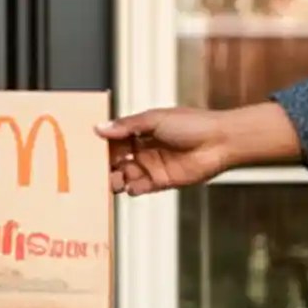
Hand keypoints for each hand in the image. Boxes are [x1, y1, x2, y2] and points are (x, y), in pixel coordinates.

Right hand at [94, 107, 232, 194]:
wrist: (220, 142)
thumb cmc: (193, 124)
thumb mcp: (154, 119)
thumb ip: (126, 126)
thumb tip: (100, 127)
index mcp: (141, 131)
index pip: (114, 139)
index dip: (101, 145)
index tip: (86, 149)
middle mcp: (144, 149)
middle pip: (116, 160)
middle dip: (104, 165)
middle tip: (92, 170)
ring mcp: (152, 166)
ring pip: (125, 175)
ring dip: (115, 178)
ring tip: (109, 180)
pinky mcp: (162, 181)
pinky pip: (140, 187)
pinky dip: (132, 188)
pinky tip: (129, 186)